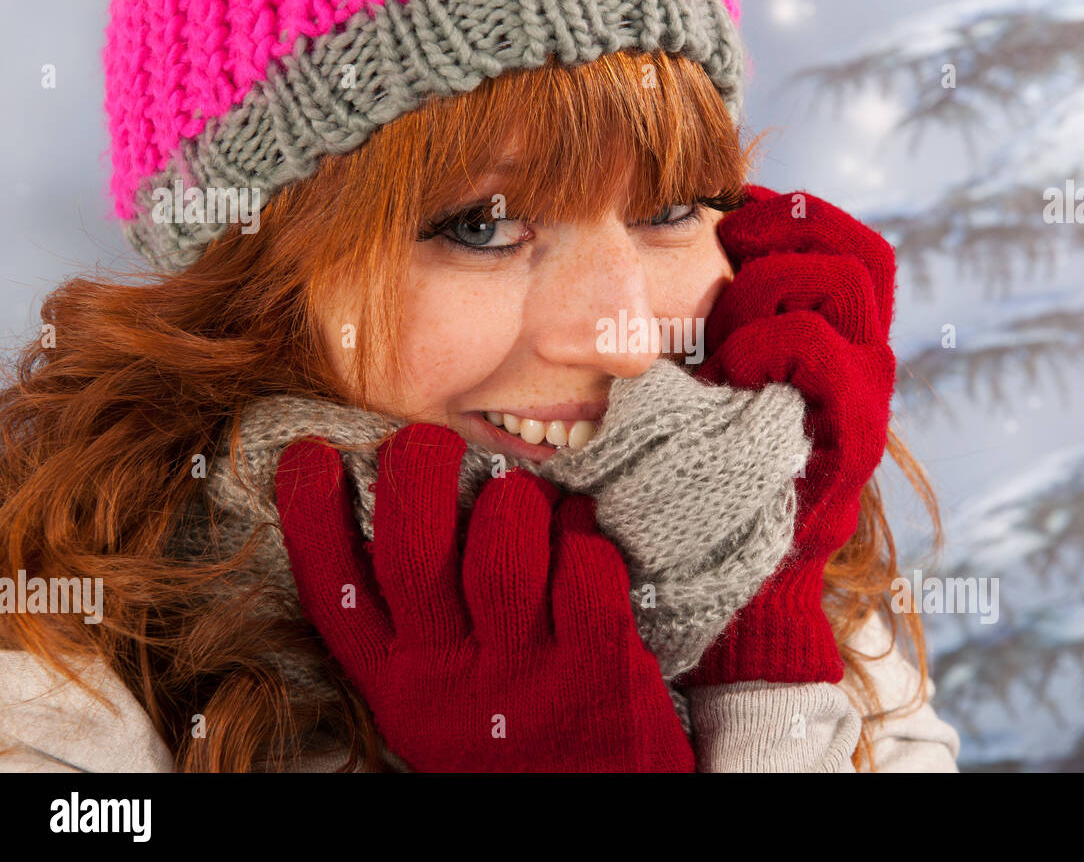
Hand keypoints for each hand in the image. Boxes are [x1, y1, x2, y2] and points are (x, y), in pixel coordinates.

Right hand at [273, 422, 694, 771]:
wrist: (590, 810)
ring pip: (503, 548)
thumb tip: (409, 506)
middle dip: (415, 475)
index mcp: (400, 684)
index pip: (337, 595)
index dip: (313, 520)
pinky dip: (583, 536)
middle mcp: (452, 676)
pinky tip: (581, 536)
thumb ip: (418, 625)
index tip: (310, 455)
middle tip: (429, 444)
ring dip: (515, 502)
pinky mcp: (600, 665)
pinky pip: (585, 570)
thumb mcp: (439, 699)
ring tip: (527, 505)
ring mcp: (526, 671)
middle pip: (413, 553)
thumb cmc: (511, 738)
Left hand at [680, 184, 896, 685]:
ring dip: (770, 290)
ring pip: (841, 286)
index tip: (736, 209)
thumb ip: (723, 315)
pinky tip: (733, 373)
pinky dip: (770, 343)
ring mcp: (868, 393)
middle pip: (861, 253)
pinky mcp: (857, 432)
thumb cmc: (714, 461)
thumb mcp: (715, 371)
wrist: (739, 563)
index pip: (853, 245)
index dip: (800, 213)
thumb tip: (682, 243)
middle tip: (729, 256)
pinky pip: (820, 347)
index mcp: (843, 337)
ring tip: (727, 334)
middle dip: (789, 236)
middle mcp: (868, 357)